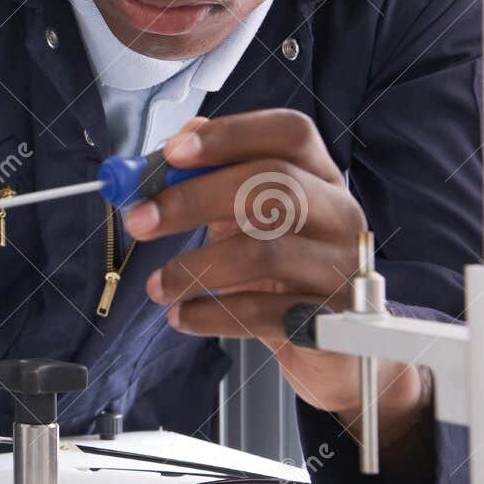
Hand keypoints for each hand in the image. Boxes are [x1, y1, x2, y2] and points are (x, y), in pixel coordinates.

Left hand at [128, 111, 429, 450]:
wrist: (336, 350)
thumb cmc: (284, 272)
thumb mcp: (251, 219)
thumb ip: (217, 178)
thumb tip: (175, 144)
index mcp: (321, 177)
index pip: (289, 133)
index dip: (230, 135)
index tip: (171, 153)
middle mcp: (340, 214)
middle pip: (274, 185)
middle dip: (194, 198)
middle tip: (140, 220)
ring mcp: (343, 268)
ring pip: (265, 252)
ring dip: (194, 267)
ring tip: (156, 286)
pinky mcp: (335, 323)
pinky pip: (264, 313)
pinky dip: (211, 314)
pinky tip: (182, 316)